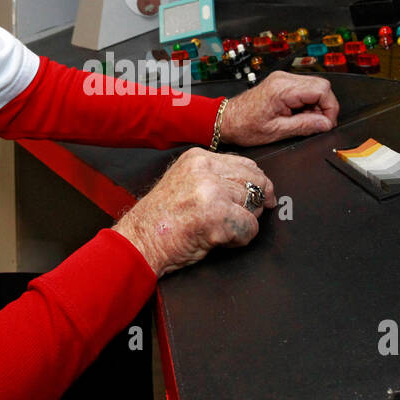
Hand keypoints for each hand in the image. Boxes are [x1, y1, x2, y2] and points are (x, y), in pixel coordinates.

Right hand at [113, 148, 276, 277]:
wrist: (138, 241)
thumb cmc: (161, 220)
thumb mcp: (185, 183)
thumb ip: (215, 177)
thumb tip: (254, 184)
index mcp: (198, 158)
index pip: (247, 164)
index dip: (257, 184)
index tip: (261, 199)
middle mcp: (205, 169)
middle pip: (256, 182)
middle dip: (255, 204)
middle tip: (239, 220)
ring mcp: (211, 191)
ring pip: (254, 206)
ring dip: (243, 223)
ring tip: (218, 230)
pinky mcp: (216, 216)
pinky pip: (249, 228)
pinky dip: (239, 240)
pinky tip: (218, 241)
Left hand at [218, 71, 337, 146]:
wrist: (226, 120)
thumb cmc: (244, 125)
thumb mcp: (277, 131)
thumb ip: (305, 126)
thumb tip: (326, 124)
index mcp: (283, 89)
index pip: (322, 89)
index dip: (330, 108)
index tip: (326, 123)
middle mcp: (283, 79)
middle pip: (321, 85)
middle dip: (324, 107)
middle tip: (315, 124)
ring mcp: (282, 79)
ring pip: (314, 87)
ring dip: (315, 106)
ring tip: (301, 120)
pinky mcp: (281, 83)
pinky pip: (304, 89)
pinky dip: (306, 103)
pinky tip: (296, 114)